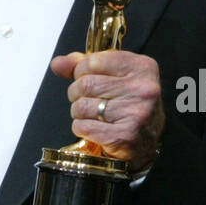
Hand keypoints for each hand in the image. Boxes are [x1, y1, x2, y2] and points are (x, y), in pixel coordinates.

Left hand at [52, 50, 164, 172]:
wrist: (146, 143)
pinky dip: (82, 128)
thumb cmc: (129, 107)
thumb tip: (58, 63)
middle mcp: (143, 89)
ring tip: (93, 116)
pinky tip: (95, 129)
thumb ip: (84, 66)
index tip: (88, 79)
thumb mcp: (114, 77)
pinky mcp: (124, 136)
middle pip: (85, 84)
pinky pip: (83, 126)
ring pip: (82, 106)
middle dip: (77, 94)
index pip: (93, 61)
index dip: (82, 71)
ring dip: (79, 113)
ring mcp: (135, 113)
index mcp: (142, 68)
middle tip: (88, 101)